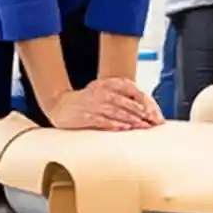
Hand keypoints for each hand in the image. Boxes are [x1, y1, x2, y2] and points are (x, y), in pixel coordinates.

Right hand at [43, 78, 162, 130]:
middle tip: (152, 122)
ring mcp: (93, 104)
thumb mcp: (101, 92)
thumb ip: (119, 98)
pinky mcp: (85, 116)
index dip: (143, 101)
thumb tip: (141, 109)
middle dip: (141, 113)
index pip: (129, 90)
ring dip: (131, 119)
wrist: (59, 104)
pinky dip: (114, 124)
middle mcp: (100, 92)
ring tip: (142, 126)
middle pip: (125, 103)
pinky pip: (103, 120)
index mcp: (106, 84)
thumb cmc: (84, 102)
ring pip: (116, 112)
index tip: (153, 112)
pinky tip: (124, 128)